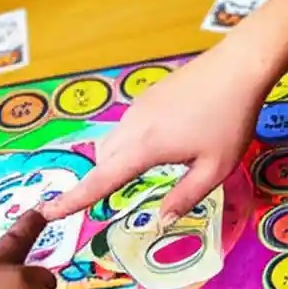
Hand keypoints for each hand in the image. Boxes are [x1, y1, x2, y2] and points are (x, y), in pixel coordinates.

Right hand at [42, 42, 270, 225]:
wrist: (239, 66)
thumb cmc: (230, 120)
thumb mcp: (215, 168)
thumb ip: (184, 197)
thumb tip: (160, 222)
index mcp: (145, 147)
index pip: (100, 180)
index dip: (73, 200)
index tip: (48, 211)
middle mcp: (133, 125)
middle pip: (103, 160)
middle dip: (103, 182)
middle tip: (116, 202)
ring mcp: (138, 107)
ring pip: (113, 142)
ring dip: (119, 161)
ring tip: (153, 171)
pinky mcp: (148, 96)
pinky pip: (128, 127)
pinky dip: (131, 144)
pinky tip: (167, 143)